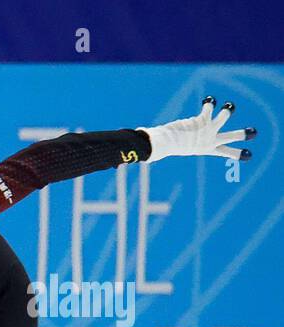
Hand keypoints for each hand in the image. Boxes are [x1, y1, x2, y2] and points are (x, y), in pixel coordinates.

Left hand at [138, 95, 255, 162]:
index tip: (248, 155)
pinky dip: (209, 102)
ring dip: (228, 110)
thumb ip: (168, 146)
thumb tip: (143, 157)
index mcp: (206, 149)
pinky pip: (210, 107)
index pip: (224, 152)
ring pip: (225, 117)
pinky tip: (209, 100)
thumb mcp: (173, 147)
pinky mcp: (203, 120)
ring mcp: (208, 129)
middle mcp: (210, 140)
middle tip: (253, 132)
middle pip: (231, 136)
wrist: (164, 144)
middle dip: (243, 134)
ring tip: (230, 106)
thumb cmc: (164, 147)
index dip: (236, 154)